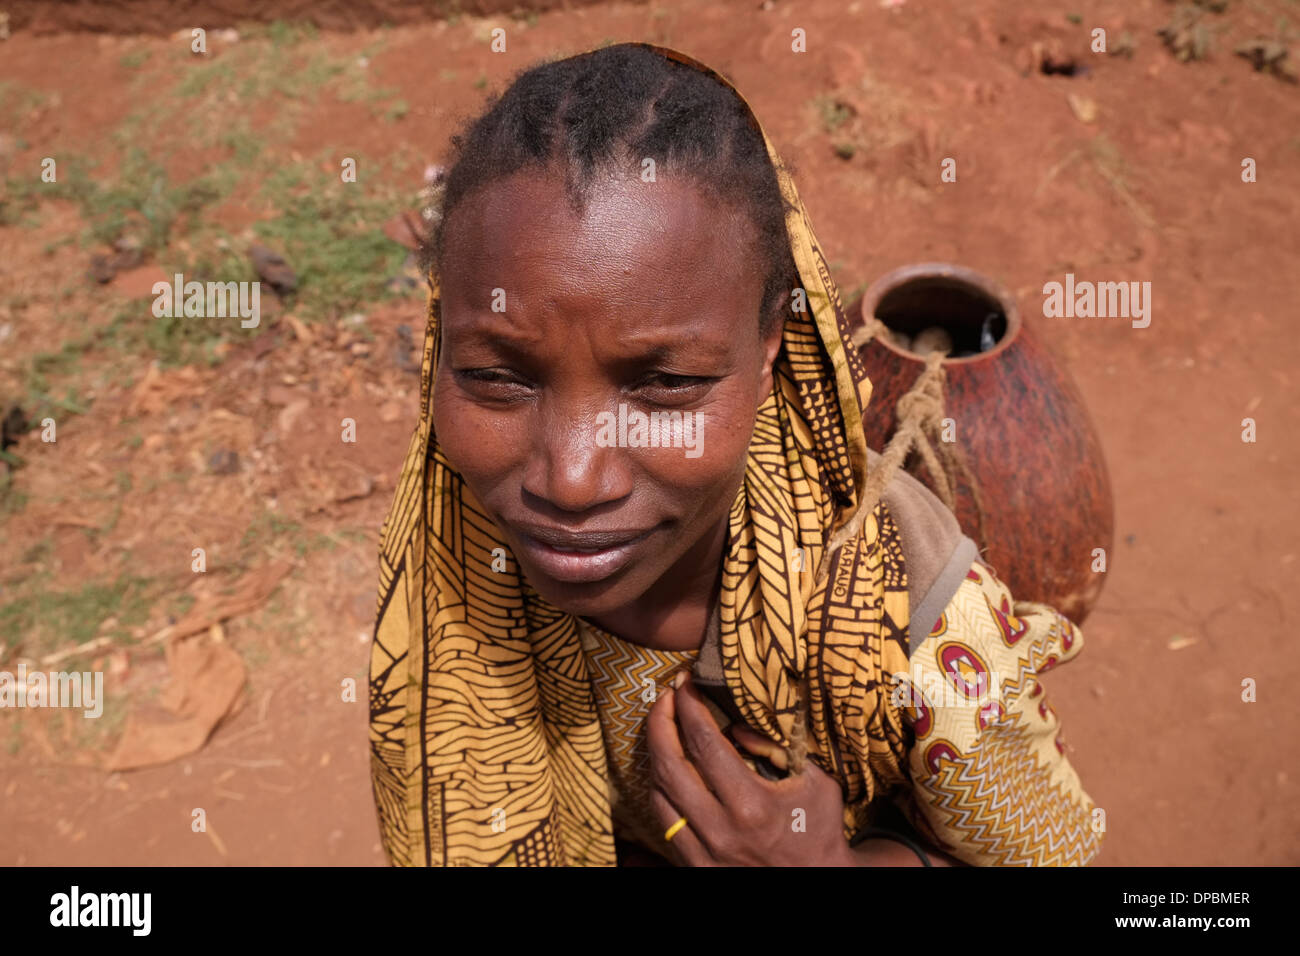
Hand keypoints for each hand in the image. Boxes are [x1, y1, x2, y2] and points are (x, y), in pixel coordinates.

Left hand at [645, 675, 856, 865]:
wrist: (820, 883)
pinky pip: (664, 822)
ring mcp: (704, 853)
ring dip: (655, 755)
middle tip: (664, 697)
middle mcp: (720, 830)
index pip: (705, 744)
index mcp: (752, 805)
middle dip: (659, 723)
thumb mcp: (815, 783)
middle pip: (669, 766)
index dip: (690, 708)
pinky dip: (660, 789)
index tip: (685, 684)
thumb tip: (736, 726)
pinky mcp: (695, 867)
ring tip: (663, 727)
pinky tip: (668, 769)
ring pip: (658, 795)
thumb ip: (777, 749)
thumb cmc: (819, 830)